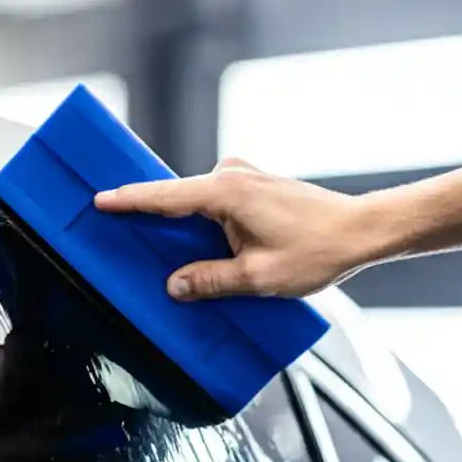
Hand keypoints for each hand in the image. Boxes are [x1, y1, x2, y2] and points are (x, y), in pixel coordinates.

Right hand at [94, 158, 393, 299]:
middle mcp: (233, 176)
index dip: (128, 201)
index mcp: (227, 192)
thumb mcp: (258, 278)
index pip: (163, 197)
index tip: (99, 200)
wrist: (362, 232)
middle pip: (176, 197)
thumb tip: (175, 286)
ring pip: (197, 203)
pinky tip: (199, 251)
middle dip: (148, 214)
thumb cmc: (318, 250)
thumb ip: (210, 281)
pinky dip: (202, 224)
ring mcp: (245, 178)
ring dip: (180, 225)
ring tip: (160, 252)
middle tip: (117, 228)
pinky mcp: (256, 188)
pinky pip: (215, 206)